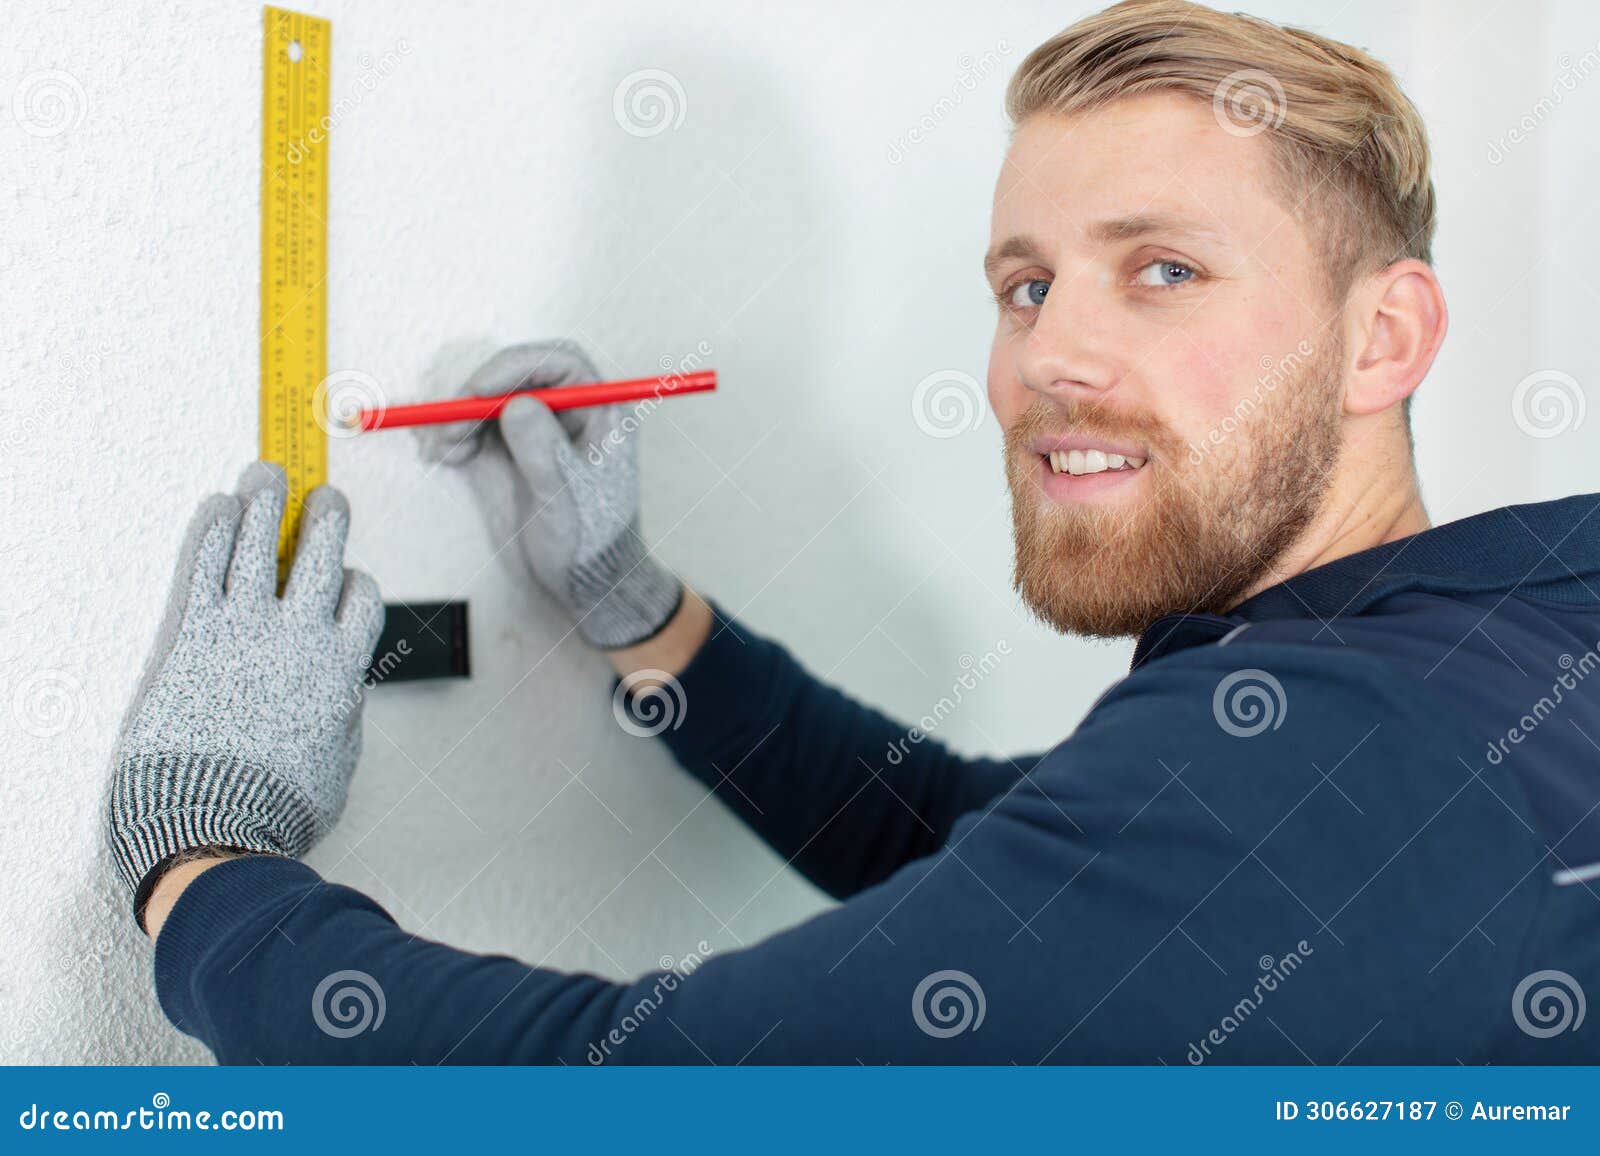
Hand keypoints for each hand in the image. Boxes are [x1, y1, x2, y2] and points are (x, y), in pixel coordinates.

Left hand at [106, 462, 384, 925]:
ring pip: (262, 545)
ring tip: (266, 475)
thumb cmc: (272, 807)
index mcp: (339, 669)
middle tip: (325, 499)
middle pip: (322, 557)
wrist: (210, 820)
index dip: (355, 581)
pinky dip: (214, 530)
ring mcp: (243, 629)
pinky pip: (206, 565)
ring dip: (266, 502)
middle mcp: (298, 638)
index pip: (360, 598)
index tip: (346, 576)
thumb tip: (342, 701)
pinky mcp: (192, 632)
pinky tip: (219, 507)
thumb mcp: (335, 765)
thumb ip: (341, 720)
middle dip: (327, 520)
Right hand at [417, 339, 681, 648]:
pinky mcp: (518, 451)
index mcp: (602, 412)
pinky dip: (461, 436)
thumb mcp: (567, 492)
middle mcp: (572, 413)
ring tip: (445, 447)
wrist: (586, 581)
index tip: (480, 388)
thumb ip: (542, 446)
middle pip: (519, 377)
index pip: (560, 363)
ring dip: (463, 417)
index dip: (517, 365)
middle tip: (452, 421)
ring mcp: (543, 431)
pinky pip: (483, 428)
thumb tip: (515, 404)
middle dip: (481, 394)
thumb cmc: (592, 538)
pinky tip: (448, 456)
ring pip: (495, 401)